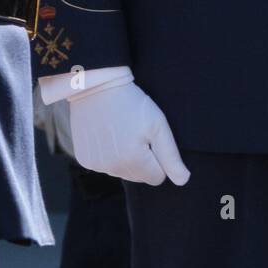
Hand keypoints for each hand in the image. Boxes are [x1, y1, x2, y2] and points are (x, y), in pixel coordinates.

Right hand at [68, 75, 190, 185]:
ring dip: (126, 157)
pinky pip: (105, 166)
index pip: (157, 177)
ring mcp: (96, 165)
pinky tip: (108, 135)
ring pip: (122, 171)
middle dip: (143, 159)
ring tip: (122, 131)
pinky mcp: (83, 159)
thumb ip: (170, 156)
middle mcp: (112, 168)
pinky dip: (109, 154)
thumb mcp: (158, 125)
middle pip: (139, 176)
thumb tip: (183, 181)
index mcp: (133, 161)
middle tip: (137, 133)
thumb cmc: (133, 103)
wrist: (98, 87)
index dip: (159, 159)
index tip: (152, 139)